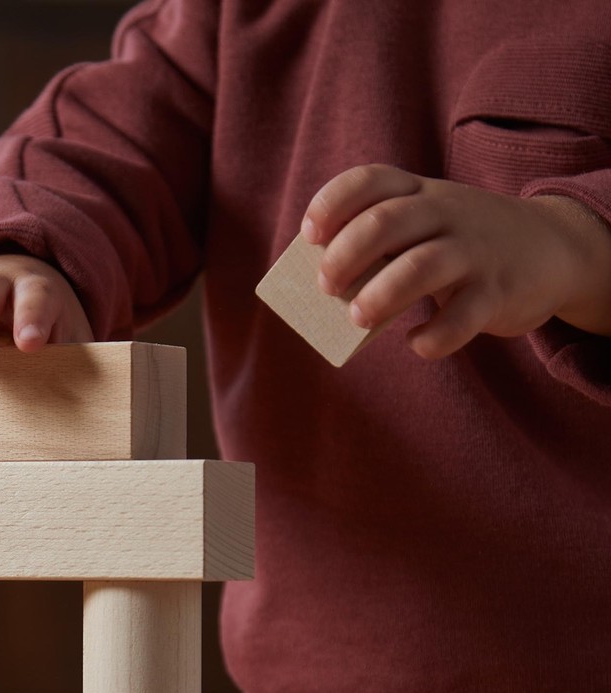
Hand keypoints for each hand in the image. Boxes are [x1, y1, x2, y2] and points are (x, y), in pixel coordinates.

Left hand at [301, 164, 610, 358]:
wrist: (554, 247)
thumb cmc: (461, 242)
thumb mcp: (425, 223)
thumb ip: (380, 242)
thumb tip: (322, 284)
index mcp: (418, 192)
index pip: (370, 180)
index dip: (332, 203)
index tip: (309, 235)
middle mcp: (446, 213)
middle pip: (388, 221)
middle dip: (346, 255)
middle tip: (326, 287)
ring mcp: (474, 251)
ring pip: (422, 266)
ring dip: (381, 295)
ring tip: (358, 318)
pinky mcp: (497, 293)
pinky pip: (461, 318)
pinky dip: (433, 337)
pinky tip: (416, 342)